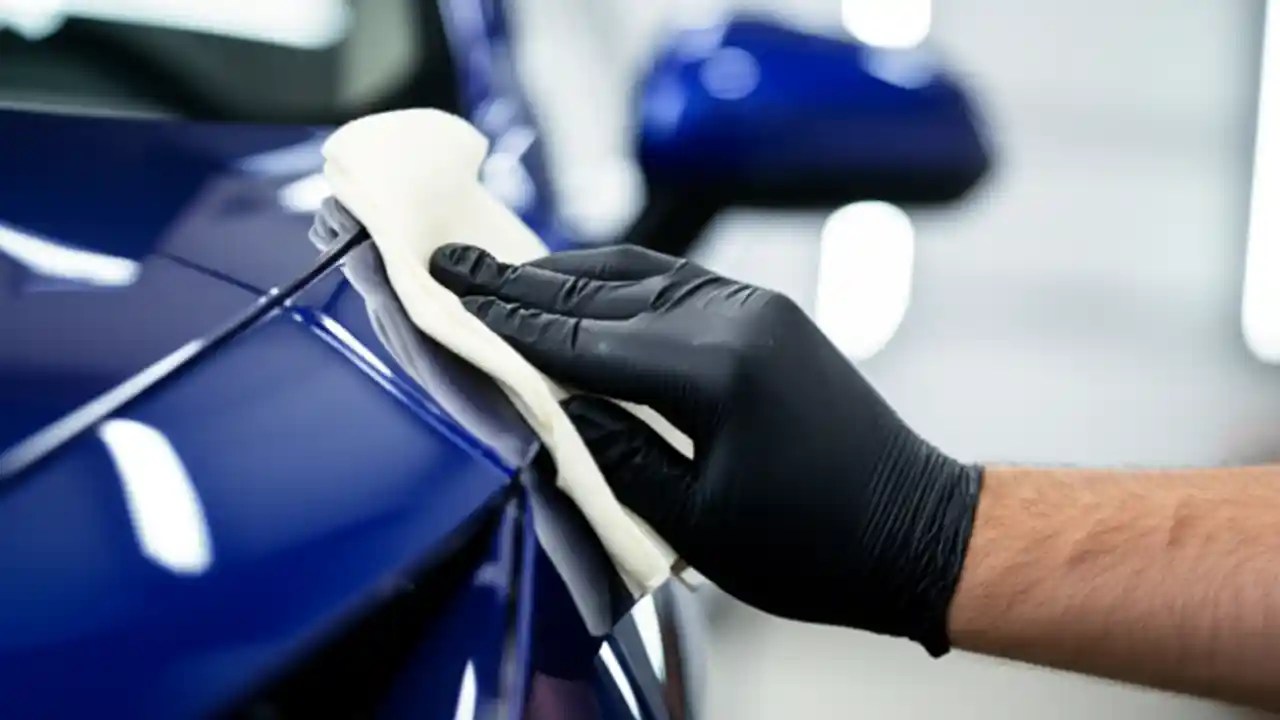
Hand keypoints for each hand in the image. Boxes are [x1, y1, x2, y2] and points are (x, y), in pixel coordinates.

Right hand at [430, 243, 980, 654]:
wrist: (913, 529)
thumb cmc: (810, 547)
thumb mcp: (692, 522)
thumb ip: (612, 453)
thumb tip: (553, 403)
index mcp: (712, 372)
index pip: (580, 338)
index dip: (507, 320)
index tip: (448, 291)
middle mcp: (734, 319)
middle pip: (601, 290)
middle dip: (520, 281)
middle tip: (453, 259)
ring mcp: (756, 308)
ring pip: (638, 273)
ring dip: (567, 272)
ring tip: (503, 268)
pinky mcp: (768, 314)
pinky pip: (677, 281)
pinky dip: (620, 280)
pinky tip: (586, 282)